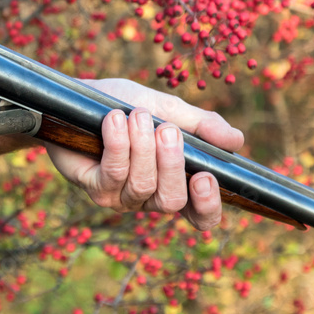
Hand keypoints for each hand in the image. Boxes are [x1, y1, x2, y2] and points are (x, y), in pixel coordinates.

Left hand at [46, 79, 243, 230]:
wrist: (76, 97)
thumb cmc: (124, 105)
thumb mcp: (168, 109)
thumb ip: (201, 125)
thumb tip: (237, 141)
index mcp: (174, 182)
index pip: (201, 215)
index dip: (208, 206)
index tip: (206, 176)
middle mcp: (149, 197)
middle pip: (172, 200)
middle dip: (172, 164)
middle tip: (167, 130)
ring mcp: (121, 197)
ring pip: (143, 185)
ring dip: (142, 147)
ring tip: (137, 116)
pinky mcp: (95, 189)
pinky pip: (114, 173)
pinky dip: (118, 144)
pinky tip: (115, 120)